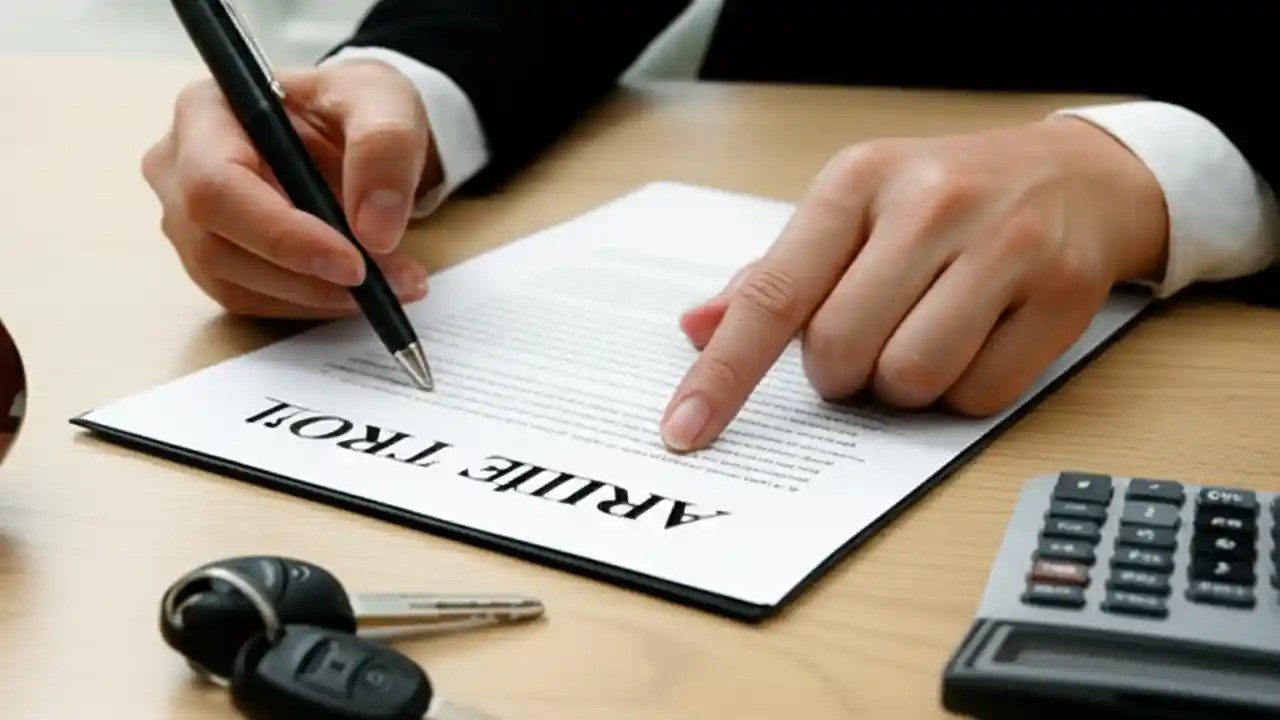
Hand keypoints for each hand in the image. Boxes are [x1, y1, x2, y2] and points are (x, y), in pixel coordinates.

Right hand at [141, 59, 438, 317]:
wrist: (358, 136)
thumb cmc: (357, 106)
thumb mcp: (386, 103)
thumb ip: (384, 147)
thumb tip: (374, 232)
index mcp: (205, 111)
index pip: (216, 185)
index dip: (280, 234)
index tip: (352, 263)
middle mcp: (179, 168)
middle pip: (218, 245)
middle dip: (310, 276)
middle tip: (391, 283)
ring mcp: (190, 221)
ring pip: (239, 284)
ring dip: (321, 296)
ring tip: (394, 285)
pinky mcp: (214, 262)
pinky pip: (255, 301)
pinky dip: (314, 304)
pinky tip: (362, 290)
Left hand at [660, 117, 1167, 451]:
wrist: (1077, 177)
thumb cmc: (944, 200)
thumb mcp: (852, 212)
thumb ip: (775, 275)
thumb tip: (696, 330)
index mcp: (857, 181)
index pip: (772, 294)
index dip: (723, 373)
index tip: (685, 430)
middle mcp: (928, 203)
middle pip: (839, 350)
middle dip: (840, 373)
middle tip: (868, 339)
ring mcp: (1003, 244)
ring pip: (910, 379)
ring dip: (901, 386)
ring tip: (924, 335)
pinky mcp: (1062, 290)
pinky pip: (980, 396)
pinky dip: (963, 390)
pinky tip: (978, 339)